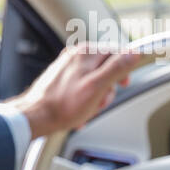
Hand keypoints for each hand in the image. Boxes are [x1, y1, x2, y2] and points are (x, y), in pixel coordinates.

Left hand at [4, 45, 144, 139]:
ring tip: (87, 109)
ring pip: (93, 79)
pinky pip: (81, 87)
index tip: (124, 83)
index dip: (123, 70)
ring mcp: (67, 66)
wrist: (35, 116)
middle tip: (100, 101)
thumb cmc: (64, 105)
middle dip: (107, 88)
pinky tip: (78, 111)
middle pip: (105, 68)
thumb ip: (116, 68)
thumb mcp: (97, 87)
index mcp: (86, 53)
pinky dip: (83, 99)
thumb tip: (134, 53)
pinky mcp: (61, 78)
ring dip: (95, 97)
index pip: (116, 52)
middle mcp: (76, 55)